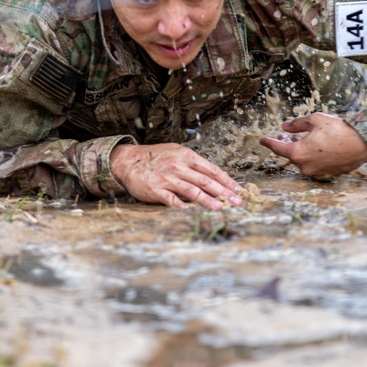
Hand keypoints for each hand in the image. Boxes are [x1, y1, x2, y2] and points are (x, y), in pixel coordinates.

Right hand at [110, 143, 241, 209]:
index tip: (238, 189)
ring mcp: (167, 178)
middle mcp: (178, 166)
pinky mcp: (156, 190)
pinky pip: (172, 200)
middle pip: (205, 180)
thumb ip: (193, 164)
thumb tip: (213, 177)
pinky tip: (194, 213)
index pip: (211, 169)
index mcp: (185, 156)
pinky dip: (183, 207)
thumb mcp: (175, 153)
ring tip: (221, 207)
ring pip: (191, 190)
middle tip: (237, 201)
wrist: (128, 161)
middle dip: (223, 191)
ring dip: (208, 200)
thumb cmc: (155, 158)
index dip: (226, 180)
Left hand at [259, 112, 366, 176]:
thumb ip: (297, 124)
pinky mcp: (328, 173)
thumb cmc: (338, 130)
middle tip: (284, 136)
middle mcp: (305, 166)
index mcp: (298, 153)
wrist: (362, 143)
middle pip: (291, 155)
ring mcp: (317, 172)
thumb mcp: (315, 120)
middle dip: (286, 145)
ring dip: (301, 150)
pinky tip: (318, 147)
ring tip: (302, 139)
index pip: (277, 148)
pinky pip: (315, 164)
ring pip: (303, 160)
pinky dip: (313, 156)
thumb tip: (285, 127)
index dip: (268, 143)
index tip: (261, 140)